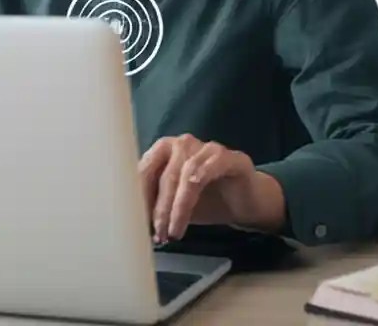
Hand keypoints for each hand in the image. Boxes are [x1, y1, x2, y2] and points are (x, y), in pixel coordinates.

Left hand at [138, 134, 284, 243]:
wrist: (246, 203)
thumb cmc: (206, 202)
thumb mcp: (174, 206)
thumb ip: (155, 206)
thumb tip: (131, 223)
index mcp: (163, 151)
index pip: (143, 169)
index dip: (136, 196)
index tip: (132, 221)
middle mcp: (182, 144)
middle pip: (163, 173)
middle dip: (158, 207)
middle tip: (157, 233)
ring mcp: (207, 148)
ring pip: (185, 173)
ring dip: (177, 206)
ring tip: (174, 231)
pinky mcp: (230, 157)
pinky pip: (210, 168)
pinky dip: (196, 187)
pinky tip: (189, 207)